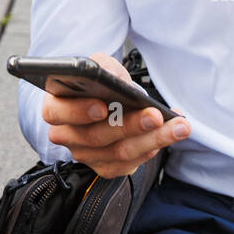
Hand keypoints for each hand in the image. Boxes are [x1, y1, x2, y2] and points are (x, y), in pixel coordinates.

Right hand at [41, 51, 189, 179]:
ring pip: (118, 153)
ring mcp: (84, 155)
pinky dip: (151, 149)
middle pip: (96, 136)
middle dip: (130, 125)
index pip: (58, 112)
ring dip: (152, 139)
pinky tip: (168, 135)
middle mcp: (65, 135)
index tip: (103, 106)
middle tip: (155, 115)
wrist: (106, 101)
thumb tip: (112, 78)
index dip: (79, 111)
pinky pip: (129, 165)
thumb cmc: (99, 84)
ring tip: (178, 126)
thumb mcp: (99, 66)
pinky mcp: (104, 168)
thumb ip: (102, 66)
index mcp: (55, 107)